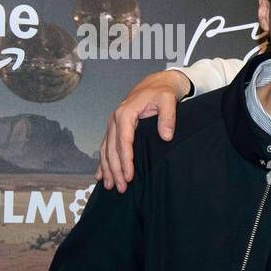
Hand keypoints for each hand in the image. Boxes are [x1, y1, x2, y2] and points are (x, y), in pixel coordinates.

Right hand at [95, 69, 190, 192]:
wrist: (157, 83)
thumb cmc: (163, 91)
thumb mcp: (169, 100)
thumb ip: (168, 117)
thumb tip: (166, 136)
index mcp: (126, 112)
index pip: (124, 141)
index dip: (126, 160)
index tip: (129, 176)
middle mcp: (115, 118)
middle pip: (112, 149)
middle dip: (115, 170)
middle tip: (121, 188)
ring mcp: (113, 123)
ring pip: (106, 149)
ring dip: (108, 169)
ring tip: (111, 186)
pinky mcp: (116, 127)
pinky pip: (107, 146)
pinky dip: (103, 161)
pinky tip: (101, 175)